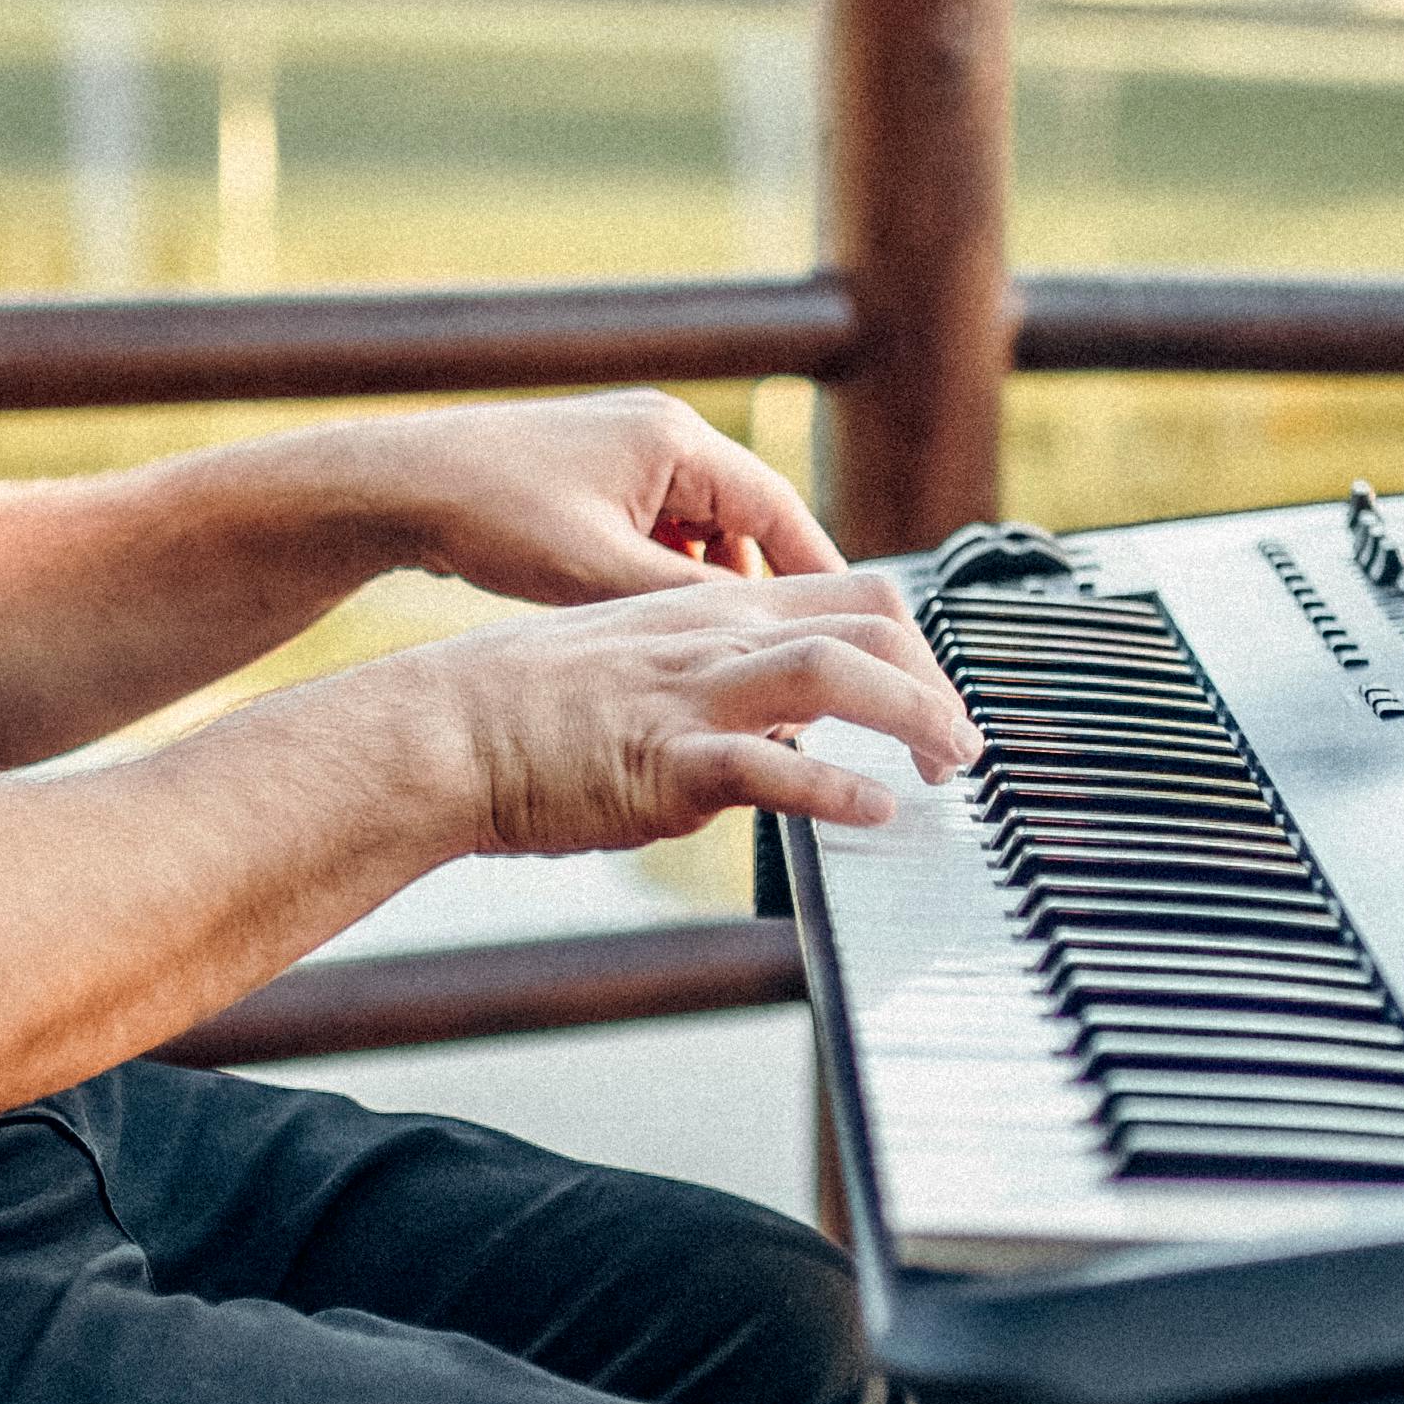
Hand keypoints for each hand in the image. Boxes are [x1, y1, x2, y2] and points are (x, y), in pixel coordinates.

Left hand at [314, 388, 842, 602]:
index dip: (818, 577)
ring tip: (691, 651)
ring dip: (702, 591)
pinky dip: (660, 578)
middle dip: (756, 594)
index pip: (783, 512)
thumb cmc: (487, 513)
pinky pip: (657, 533)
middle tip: (769, 659)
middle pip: (746, 525)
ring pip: (700, 536)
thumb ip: (689, 604)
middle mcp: (659, 435)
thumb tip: (758, 643)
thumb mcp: (602, 575)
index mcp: (676, 442)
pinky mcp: (592, 478)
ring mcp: (624, 453)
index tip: (846, 632)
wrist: (393, 486)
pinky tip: (634, 624)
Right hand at [429, 568, 981, 856]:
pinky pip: (769, 767)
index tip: (937, 699)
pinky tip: (876, 810)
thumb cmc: (531, 709)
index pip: (853, 593)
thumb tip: (786, 724)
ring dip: (915, 717)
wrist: (445, 730)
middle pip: (870, 620)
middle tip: (959, 747)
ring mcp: (694, 696)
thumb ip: (719, 679)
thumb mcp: (641, 663)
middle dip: (936, 681)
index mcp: (713, 610)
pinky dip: (836, 788)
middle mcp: (717, 637)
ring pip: (837, 672)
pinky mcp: (666, 762)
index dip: (916, 643)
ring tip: (949, 766)